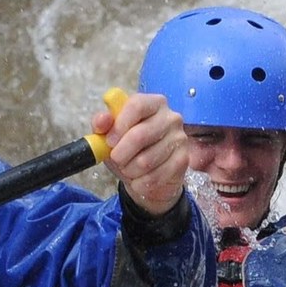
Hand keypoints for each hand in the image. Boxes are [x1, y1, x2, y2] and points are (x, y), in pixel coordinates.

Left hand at [96, 92, 188, 216]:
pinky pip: (155, 176)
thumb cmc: (129, 150)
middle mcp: (170, 117)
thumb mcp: (111, 135)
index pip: (137, 105)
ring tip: (129, 169)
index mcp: (152, 103)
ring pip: (145, 160)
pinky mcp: (183, 161)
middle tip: (116, 159)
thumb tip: (102, 120)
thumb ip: (103, 124)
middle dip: (121, 154)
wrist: (147, 176)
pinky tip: (140, 179)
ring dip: (130, 170)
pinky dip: (140, 183)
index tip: (109, 141)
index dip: (119, 125)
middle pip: (140, 135)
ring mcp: (180, 138)